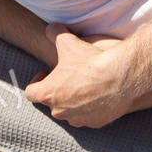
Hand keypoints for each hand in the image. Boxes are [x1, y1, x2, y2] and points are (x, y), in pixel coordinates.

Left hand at [23, 23, 151, 128]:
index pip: (30, 93)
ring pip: (68, 112)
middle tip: (67, 77)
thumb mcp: (68, 42)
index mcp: (48, 93)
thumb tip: (51, 28)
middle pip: (51, 103)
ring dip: (72, 101)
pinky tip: (98, 95)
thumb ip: (55, 33)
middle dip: (57, 90)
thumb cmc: (91, 61)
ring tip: (83, 86)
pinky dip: (90, 109)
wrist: (121, 78)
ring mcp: (78, 119)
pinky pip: (87, 118)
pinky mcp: (95, 123)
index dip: (36, 82)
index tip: (45, 73)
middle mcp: (60, 110)